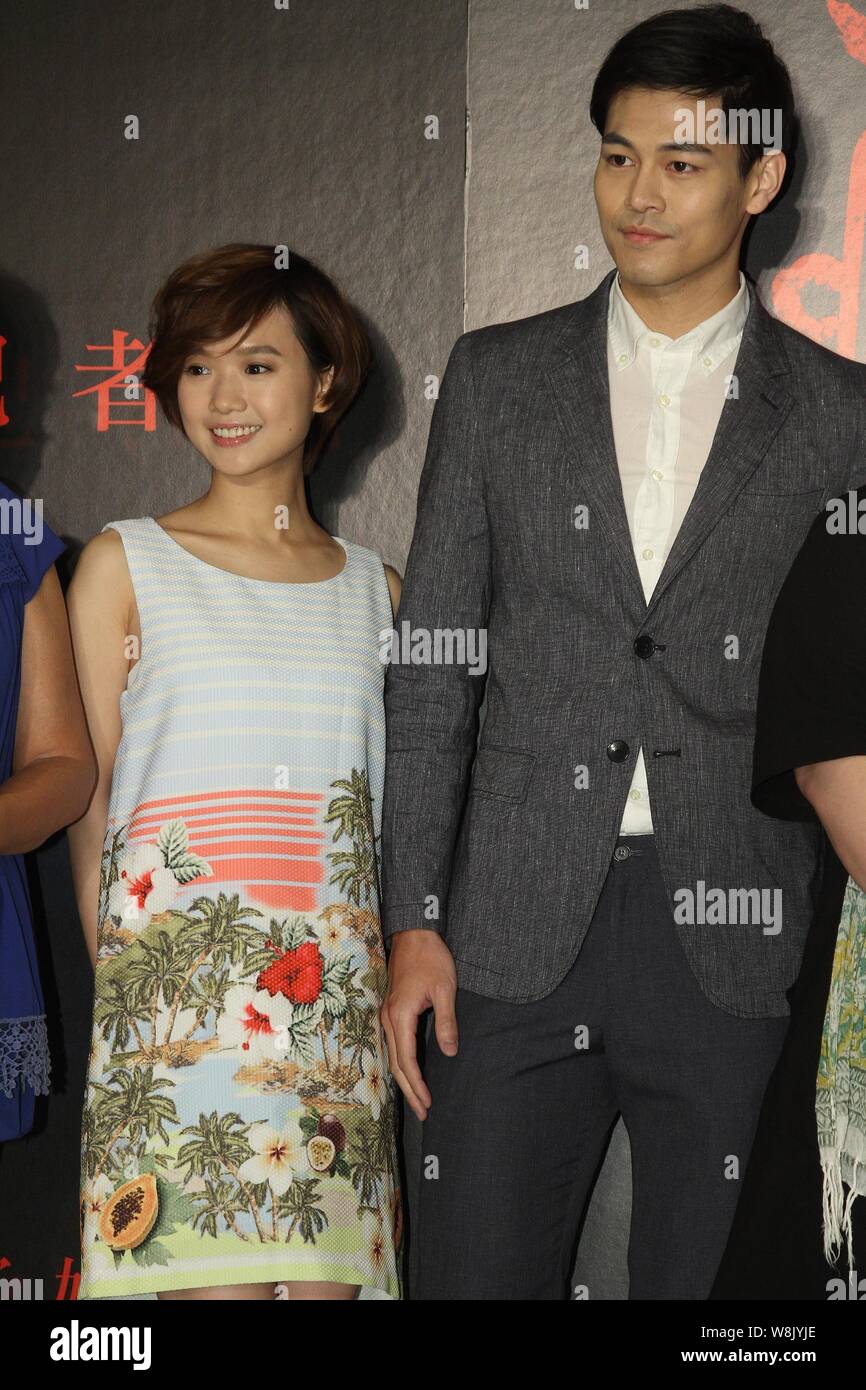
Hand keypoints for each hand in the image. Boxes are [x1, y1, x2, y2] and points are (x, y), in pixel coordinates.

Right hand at [380, 929, 457, 1121]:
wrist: (414, 934)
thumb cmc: (431, 959)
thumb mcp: (445, 989)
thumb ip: (446, 1022)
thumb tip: (450, 1052)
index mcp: (400, 1015)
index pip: (407, 1061)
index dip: (417, 1085)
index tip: (428, 1104)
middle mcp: (388, 1018)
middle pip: (396, 1064)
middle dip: (409, 1090)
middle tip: (424, 1113)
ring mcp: (387, 1014)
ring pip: (392, 1055)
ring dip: (404, 1079)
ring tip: (417, 1099)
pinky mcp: (391, 1010)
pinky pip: (393, 1044)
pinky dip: (401, 1063)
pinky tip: (410, 1071)